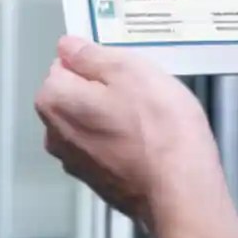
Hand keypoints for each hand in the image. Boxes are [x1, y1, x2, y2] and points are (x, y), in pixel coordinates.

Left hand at [35, 37, 227, 233]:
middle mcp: (56, 134)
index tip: (124, 68)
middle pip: (77, 94)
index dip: (97, 62)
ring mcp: (77, 161)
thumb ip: (92, 55)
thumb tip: (69, 46)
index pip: (65, 63)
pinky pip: (108, 146)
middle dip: (106, 89)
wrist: (181, 191)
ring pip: (94, 121)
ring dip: (116, 115)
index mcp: (56, 101)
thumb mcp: (130, 70)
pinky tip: (151, 142)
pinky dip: (124, 141)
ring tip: (151, 118)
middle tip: (143, 90)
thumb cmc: (160, 130)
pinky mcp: (99, 180)